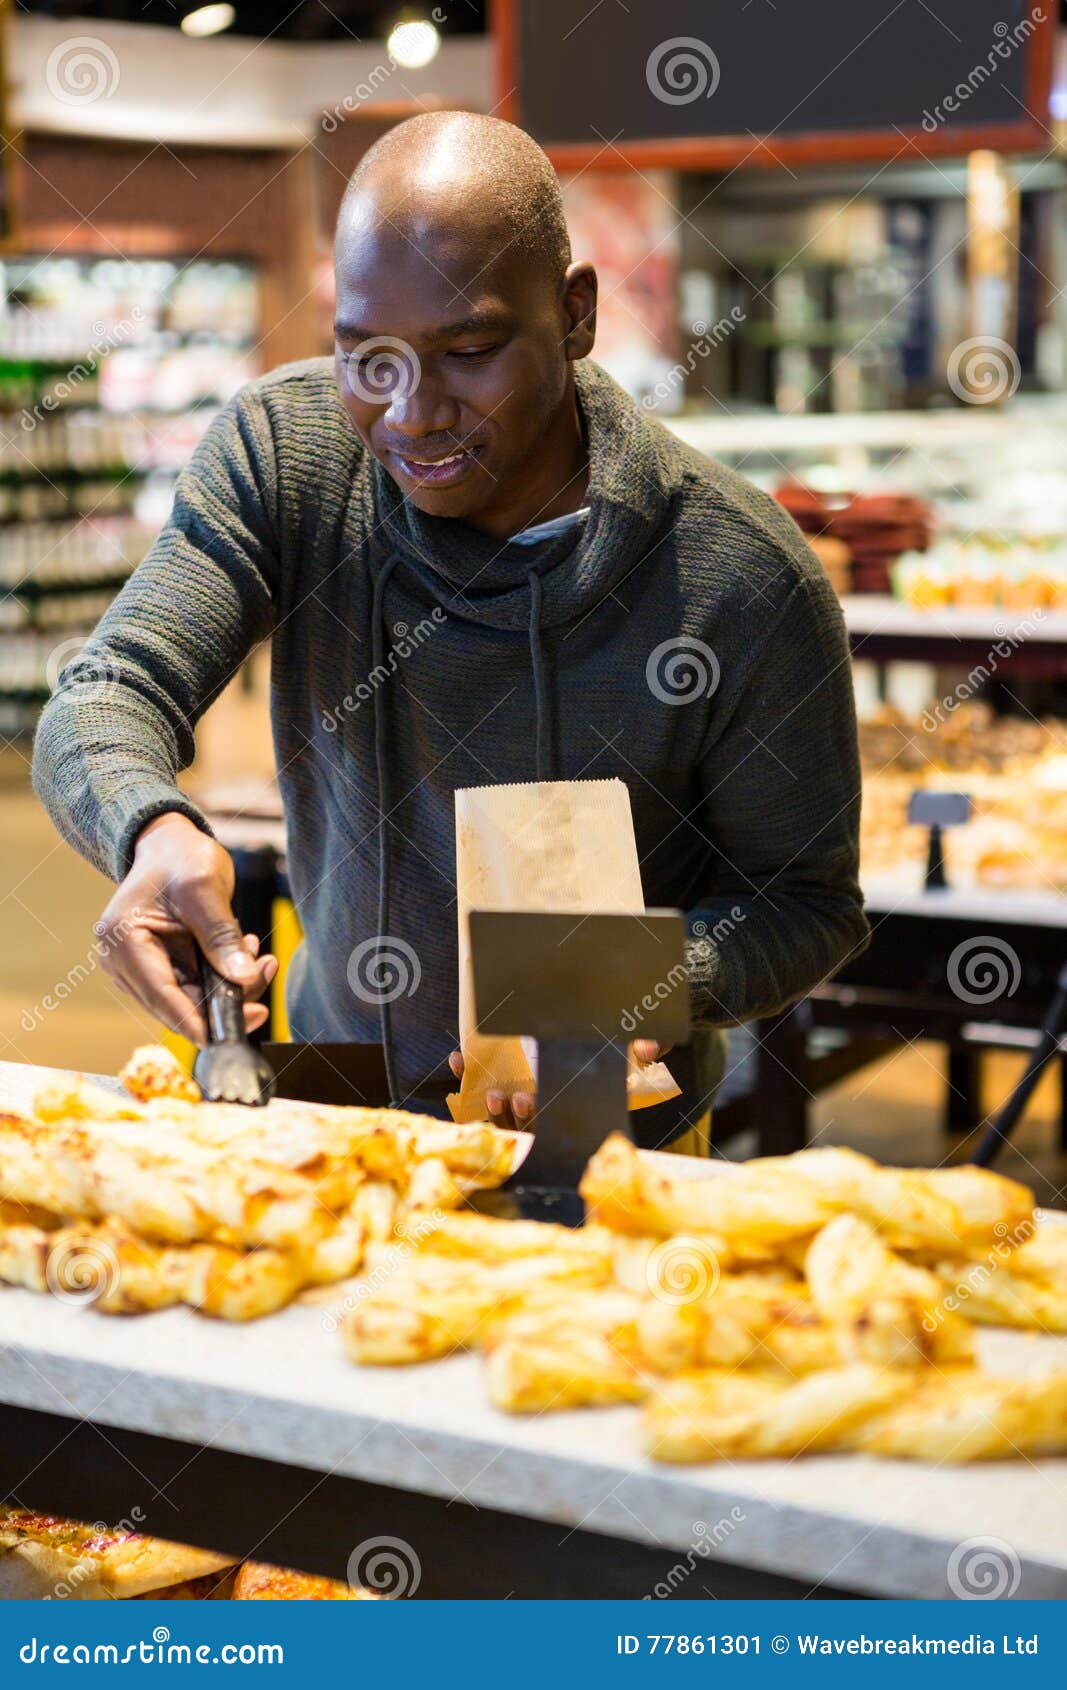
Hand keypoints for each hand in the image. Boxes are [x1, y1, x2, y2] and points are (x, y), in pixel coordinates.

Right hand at [96, 812, 277, 1043]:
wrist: (170, 844)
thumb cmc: (180, 858)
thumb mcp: (204, 888)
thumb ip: (222, 936)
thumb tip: (244, 979)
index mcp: (124, 942)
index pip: (162, 996)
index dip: (197, 1021)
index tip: (231, 1035)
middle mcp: (124, 962)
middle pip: (178, 1005)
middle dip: (224, 1000)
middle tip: (264, 975)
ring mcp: (141, 968)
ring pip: (191, 1000)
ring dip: (230, 987)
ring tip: (261, 956)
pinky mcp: (161, 968)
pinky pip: (196, 987)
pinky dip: (224, 977)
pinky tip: (247, 953)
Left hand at [447, 1040, 672, 1127]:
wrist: (583, 1023)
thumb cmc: (607, 1044)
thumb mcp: (627, 1045)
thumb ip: (644, 1046)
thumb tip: (652, 1046)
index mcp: (570, 1110)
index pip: (553, 1125)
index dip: (538, 1117)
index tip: (530, 1097)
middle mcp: (542, 1113)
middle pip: (523, 1128)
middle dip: (514, 1115)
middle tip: (512, 1095)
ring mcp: (517, 1103)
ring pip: (499, 1119)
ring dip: (490, 1107)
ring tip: (488, 1085)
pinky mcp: (498, 1086)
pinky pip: (475, 1092)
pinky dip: (465, 1078)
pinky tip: (460, 1058)